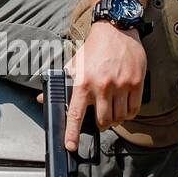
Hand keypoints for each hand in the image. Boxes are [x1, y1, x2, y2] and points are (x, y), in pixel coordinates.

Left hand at [37, 20, 145, 151]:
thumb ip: (61, 84)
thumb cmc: (94, 48)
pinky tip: (124, 106)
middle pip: (103, 121)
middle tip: (100, 120)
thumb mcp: (74, 64)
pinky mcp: (136, 83)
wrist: (116, 30)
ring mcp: (120, 86)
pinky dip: (129, 113)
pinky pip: (134, 110)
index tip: (70, 146)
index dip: (72, 133)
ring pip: (119, 117)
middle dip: (101, 125)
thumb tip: (41, 98)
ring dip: (116, 119)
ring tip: (112, 111)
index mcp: (83, 82)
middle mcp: (102, 86)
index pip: (75, 114)